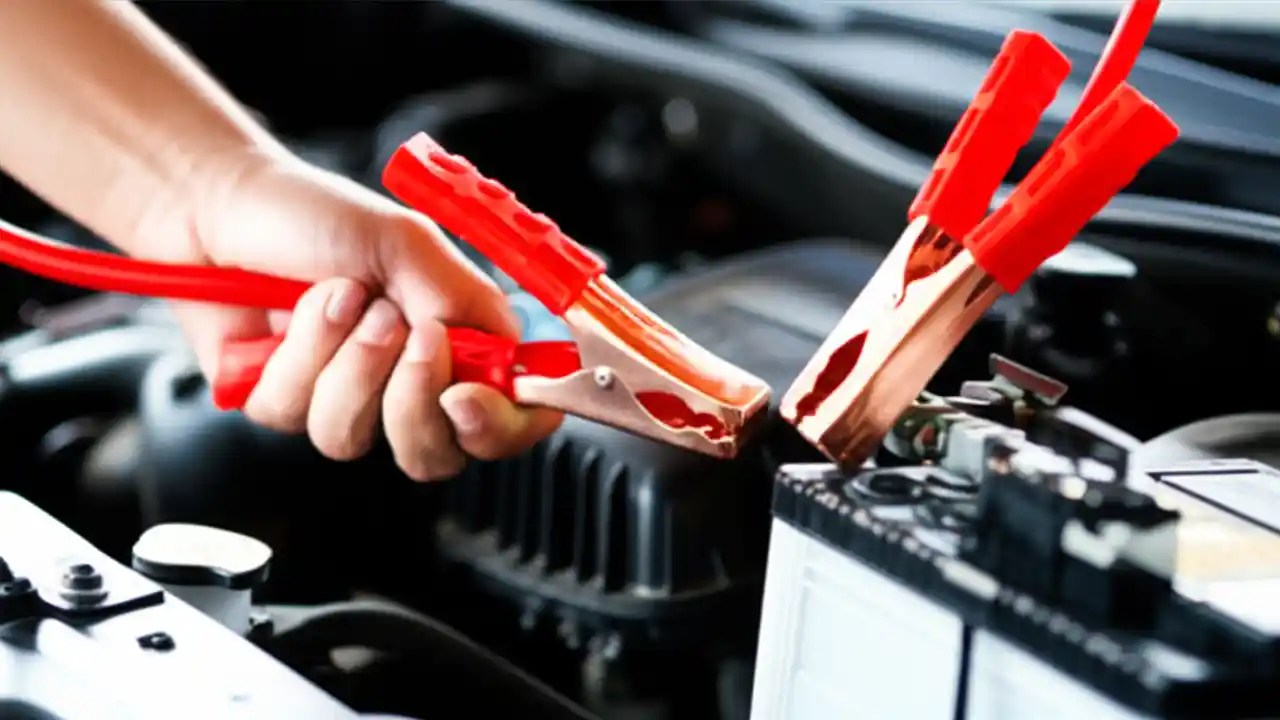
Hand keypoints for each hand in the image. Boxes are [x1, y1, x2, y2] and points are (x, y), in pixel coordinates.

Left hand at [140, 150, 562, 479]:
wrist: (223, 206)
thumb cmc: (318, 215)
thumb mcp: (409, 242)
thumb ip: (462, 300)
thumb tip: (497, 358)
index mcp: (460, 346)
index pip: (510, 420)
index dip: (500, 428)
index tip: (467, 399)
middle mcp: (407, 384)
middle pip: (437, 455)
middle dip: (413, 401)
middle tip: (401, 331)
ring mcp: (345, 400)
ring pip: (357, 438)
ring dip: (349, 362)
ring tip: (340, 296)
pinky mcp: (285, 407)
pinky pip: (295, 416)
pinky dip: (297, 354)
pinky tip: (294, 310)